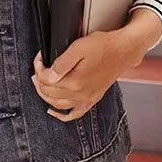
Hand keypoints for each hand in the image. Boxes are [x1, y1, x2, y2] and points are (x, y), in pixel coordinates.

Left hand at [32, 12, 161, 121]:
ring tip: (40, 83)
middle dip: (39, 81)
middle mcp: (81, 94)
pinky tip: (54, 111)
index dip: (38, 68)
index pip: (46, 80)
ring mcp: (87, 98)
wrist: (123, 50)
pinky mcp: (93, 98)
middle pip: (49, 94)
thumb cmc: (103, 46)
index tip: (39, 59)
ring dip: (45, 95)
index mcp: (76, 82)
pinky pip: (75, 113)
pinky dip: (63, 115)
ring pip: (58, 105)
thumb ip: (61, 63)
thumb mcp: (78, 48)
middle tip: (37, 68)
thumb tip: (48, 75)